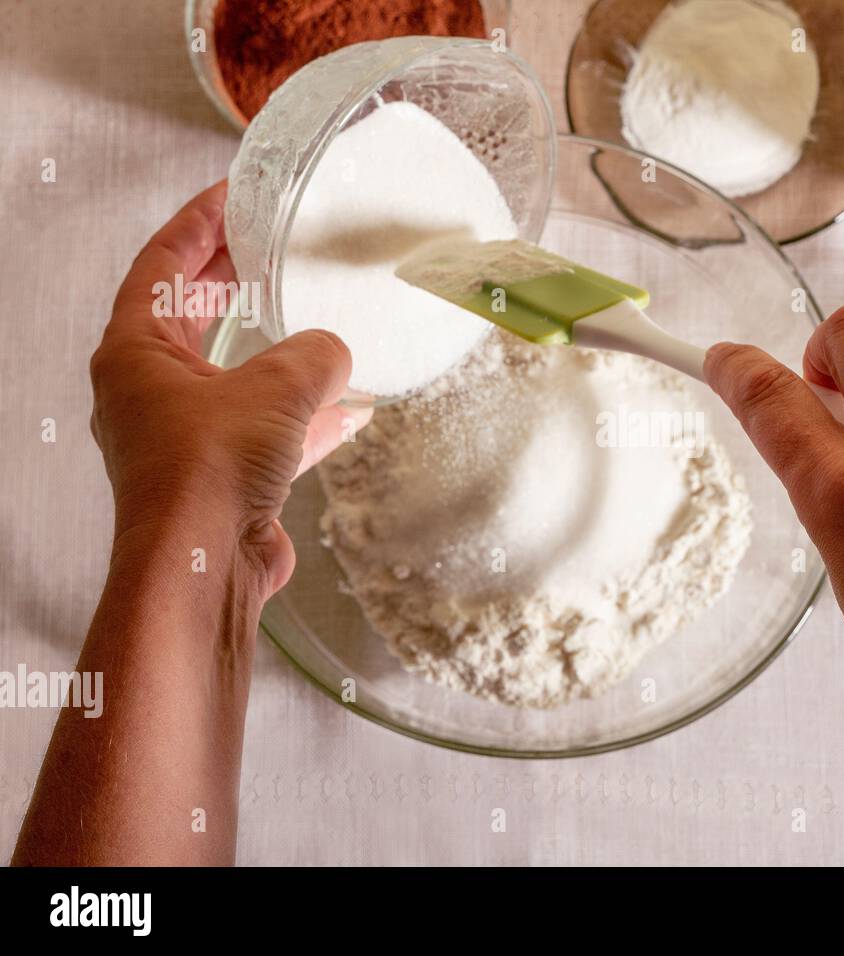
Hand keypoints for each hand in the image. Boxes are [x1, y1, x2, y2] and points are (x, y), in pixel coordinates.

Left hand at [89, 181, 371, 595]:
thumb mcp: (277, 387)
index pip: (161, 265)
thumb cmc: (210, 473)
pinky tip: (351, 408)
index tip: (230, 193)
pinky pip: (267, 431)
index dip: (198, 224)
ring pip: (231, 375)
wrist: (204, 565)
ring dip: (272, 348)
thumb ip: (315, 354)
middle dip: (231, 279)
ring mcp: (185, 437)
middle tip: (265, 242)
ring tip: (312, 316)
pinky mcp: (222, 477)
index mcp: (135, 353)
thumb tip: (336, 352)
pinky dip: (305, 418)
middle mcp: (151, 392)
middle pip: (190, 316)